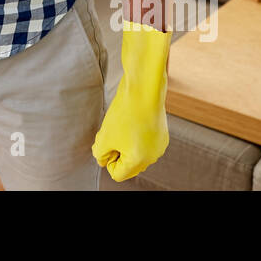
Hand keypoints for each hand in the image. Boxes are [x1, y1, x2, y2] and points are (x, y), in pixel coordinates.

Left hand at [91, 20, 171, 181]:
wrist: (144, 87)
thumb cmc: (125, 112)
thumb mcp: (104, 137)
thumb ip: (100, 153)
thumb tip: (103, 159)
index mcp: (139, 161)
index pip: (117, 173)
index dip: (107, 158)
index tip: (106, 140)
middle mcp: (153, 156)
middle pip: (128, 163)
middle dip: (116, 150)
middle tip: (112, 131)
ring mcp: (159, 143)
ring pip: (135, 150)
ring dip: (124, 140)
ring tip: (122, 122)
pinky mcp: (161, 130)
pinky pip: (143, 139)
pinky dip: (135, 132)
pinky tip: (132, 117)